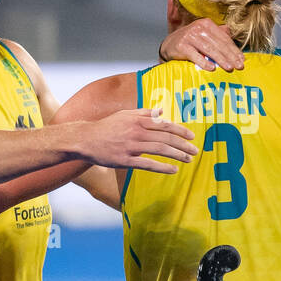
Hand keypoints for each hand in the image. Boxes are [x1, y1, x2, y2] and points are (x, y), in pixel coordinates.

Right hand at [82, 108, 198, 173]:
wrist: (85, 139)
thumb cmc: (107, 127)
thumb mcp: (125, 115)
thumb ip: (144, 113)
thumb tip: (161, 111)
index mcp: (138, 120)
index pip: (165, 125)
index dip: (180, 131)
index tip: (192, 137)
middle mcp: (136, 131)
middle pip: (166, 137)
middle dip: (183, 145)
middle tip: (195, 151)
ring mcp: (131, 146)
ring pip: (160, 150)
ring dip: (177, 155)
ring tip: (188, 160)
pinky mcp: (125, 160)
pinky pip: (148, 164)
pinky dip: (162, 167)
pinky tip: (173, 170)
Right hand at [159, 19, 244, 71]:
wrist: (169, 45)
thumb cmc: (190, 42)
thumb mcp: (204, 35)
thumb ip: (218, 34)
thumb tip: (232, 34)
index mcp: (206, 24)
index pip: (224, 38)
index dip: (234, 49)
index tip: (242, 60)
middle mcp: (198, 28)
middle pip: (218, 44)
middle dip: (230, 56)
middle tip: (239, 66)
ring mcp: (189, 36)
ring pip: (209, 49)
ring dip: (220, 59)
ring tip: (229, 68)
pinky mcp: (181, 46)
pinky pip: (195, 55)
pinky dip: (203, 62)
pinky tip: (211, 68)